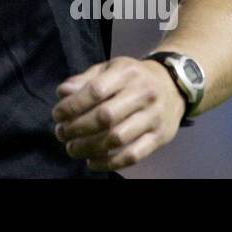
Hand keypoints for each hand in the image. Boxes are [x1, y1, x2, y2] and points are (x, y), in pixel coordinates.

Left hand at [51, 56, 186, 171]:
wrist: (173, 85)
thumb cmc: (133, 78)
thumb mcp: (110, 68)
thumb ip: (85, 80)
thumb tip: (62, 93)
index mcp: (127, 73)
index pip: (96, 91)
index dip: (73, 105)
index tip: (57, 115)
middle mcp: (143, 94)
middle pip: (105, 117)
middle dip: (78, 128)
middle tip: (61, 134)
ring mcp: (153, 117)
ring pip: (117, 138)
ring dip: (89, 147)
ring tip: (72, 148)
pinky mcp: (160, 137)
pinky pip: (133, 155)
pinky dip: (109, 163)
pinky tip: (92, 162)